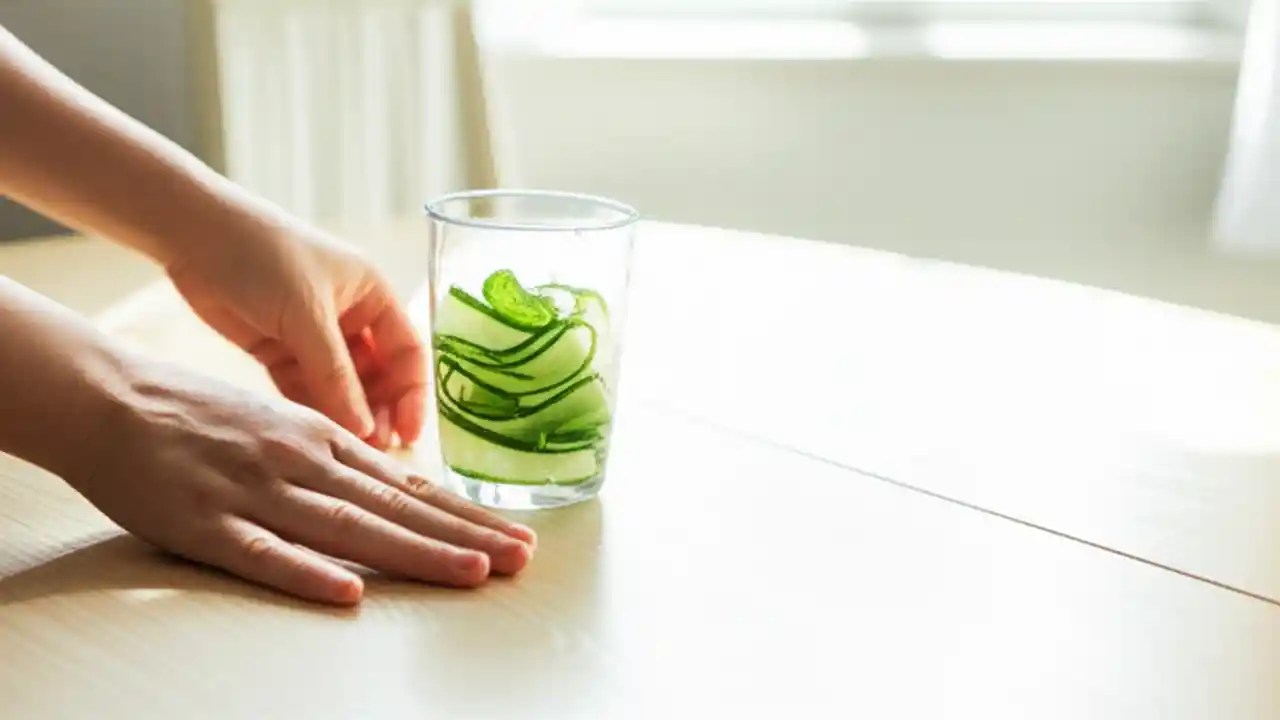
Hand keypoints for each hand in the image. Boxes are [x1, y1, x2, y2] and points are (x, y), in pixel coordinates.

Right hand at [71, 362, 535, 604]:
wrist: (111, 396)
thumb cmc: (201, 414)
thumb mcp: (284, 422)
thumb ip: (337, 457)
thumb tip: (396, 485)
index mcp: (323, 440)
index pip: (409, 486)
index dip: (464, 515)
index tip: (513, 538)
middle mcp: (303, 462)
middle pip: (397, 507)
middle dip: (464, 536)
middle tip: (522, 560)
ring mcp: (256, 492)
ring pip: (348, 528)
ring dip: (415, 552)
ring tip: (471, 573)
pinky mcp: (204, 523)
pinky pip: (261, 553)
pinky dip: (305, 572)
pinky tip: (345, 593)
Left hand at [167, 223, 423, 448]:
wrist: (194, 235)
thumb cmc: (264, 258)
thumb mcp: (306, 315)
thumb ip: (336, 375)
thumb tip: (367, 430)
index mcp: (373, 295)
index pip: (407, 352)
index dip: (413, 395)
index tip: (409, 435)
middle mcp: (350, 318)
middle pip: (378, 376)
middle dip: (379, 412)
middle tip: (374, 451)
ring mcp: (314, 335)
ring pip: (341, 387)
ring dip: (346, 416)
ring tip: (347, 451)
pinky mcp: (279, 350)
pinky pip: (305, 389)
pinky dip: (312, 410)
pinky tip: (316, 435)